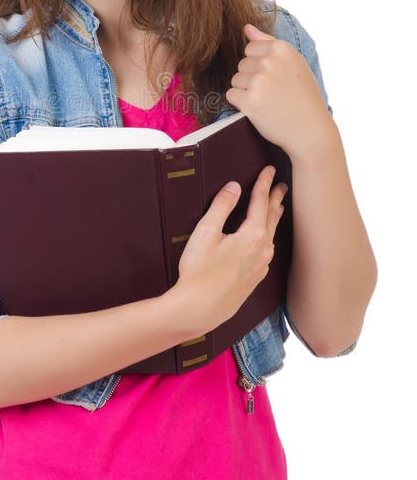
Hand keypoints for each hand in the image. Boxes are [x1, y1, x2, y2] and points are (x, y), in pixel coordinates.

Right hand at [167, 166, 287, 337]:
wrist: (200, 309)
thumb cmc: (199, 271)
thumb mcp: (205, 232)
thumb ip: (221, 206)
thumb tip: (234, 187)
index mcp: (252, 235)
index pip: (260, 201)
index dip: (263, 183)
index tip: (269, 170)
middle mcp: (263, 249)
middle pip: (272, 217)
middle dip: (275, 198)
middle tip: (281, 185)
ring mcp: (261, 265)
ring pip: (272, 234)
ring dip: (275, 217)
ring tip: (278, 207)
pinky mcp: (256, 278)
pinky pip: (268, 250)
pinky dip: (269, 237)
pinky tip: (266, 240)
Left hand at [225, 24, 332, 157]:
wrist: (310, 130)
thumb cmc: (303, 96)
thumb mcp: (294, 63)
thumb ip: (268, 42)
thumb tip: (246, 27)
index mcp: (281, 48)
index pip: (250, 49)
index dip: (260, 65)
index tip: (276, 78)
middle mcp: (269, 62)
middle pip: (241, 65)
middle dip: (252, 78)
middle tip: (273, 92)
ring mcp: (259, 81)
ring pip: (235, 80)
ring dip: (246, 91)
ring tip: (268, 101)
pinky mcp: (249, 101)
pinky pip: (231, 95)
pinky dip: (240, 103)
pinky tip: (259, 109)